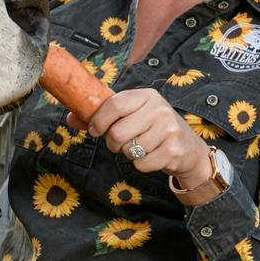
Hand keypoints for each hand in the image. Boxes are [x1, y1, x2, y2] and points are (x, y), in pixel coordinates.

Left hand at [67, 89, 210, 182]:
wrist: (189, 148)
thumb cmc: (153, 128)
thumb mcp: (132, 115)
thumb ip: (102, 116)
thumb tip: (70, 118)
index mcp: (147, 95)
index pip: (115, 104)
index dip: (99, 120)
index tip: (94, 130)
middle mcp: (160, 109)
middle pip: (117, 132)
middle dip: (112, 143)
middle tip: (119, 143)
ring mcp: (169, 130)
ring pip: (129, 150)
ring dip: (128, 154)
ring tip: (140, 147)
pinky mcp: (173, 151)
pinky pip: (141, 164)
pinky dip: (141, 165)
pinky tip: (152, 156)